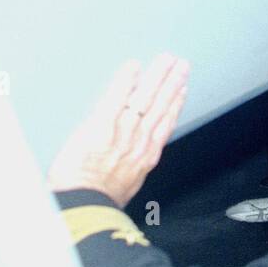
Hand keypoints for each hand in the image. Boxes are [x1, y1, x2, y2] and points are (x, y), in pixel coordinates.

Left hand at [45, 54, 189, 207]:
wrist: (86, 206)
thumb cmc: (99, 202)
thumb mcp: (124, 189)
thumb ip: (128, 171)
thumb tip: (125, 167)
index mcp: (145, 157)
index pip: (165, 124)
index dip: (175, 104)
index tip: (182, 90)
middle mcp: (139, 141)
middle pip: (160, 106)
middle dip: (172, 83)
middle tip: (181, 65)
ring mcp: (123, 132)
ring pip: (145, 98)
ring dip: (158, 77)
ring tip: (166, 60)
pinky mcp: (102, 126)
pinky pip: (116, 98)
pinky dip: (126, 81)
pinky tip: (133, 67)